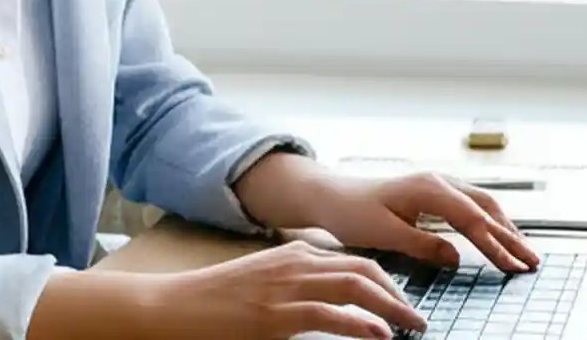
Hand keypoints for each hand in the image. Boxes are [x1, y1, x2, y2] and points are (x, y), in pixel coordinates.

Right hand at [143, 240, 425, 338]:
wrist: (169, 307)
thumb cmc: (213, 303)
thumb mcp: (262, 286)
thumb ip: (294, 288)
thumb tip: (326, 307)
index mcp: (294, 254)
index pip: (355, 261)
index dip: (387, 282)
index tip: (404, 303)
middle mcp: (296, 263)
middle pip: (364, 268)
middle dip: (398, 293)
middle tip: (417, 318)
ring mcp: (285, 286)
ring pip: (355, 285)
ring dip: (392, 306)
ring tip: (412, 326)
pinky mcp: (274, 314)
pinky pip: (329, 314)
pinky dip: (361, 323)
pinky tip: (380, 335)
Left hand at [311, 172, 540, 272]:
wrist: (332, 195)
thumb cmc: (351, 212)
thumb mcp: (383, 233)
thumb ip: (421, 245)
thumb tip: (456, 257)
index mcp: (428, 188)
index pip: (472, 219)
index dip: (495, 245)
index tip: (513, 267)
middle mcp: (438, 181)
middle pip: (487, 208)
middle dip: (512, 235)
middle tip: (532, 262)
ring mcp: (439, 184)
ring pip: (484, 204)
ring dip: (506, 227)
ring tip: (525, 253)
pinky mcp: (436, 193)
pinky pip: (473, 205)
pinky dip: (491, 221)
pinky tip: (501, 236)